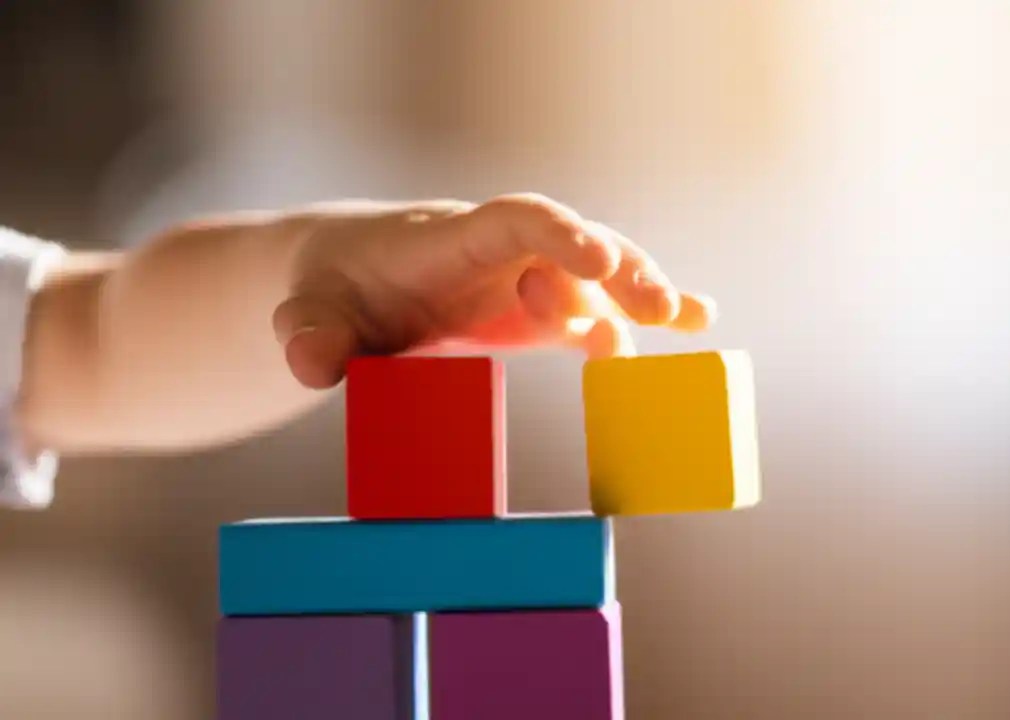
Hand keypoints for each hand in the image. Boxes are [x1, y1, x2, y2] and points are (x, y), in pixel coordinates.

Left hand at [272, 195, 716, 388]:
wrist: (350, 277)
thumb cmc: (331, 290)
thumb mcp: (308, 315)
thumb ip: (310, 336)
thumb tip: (318, 369)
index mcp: (451, 242)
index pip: (514, 220)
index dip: (558, 234)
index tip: (597, 259)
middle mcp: (500, 253)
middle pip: (572, 245)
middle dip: (618, 271)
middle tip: (657, 308)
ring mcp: (524, 279)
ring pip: (597, 274)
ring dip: (642, 292)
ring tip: (688, 320)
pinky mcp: (537, 311)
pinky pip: (598, 308)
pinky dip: (643, 315)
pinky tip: (696, 322)